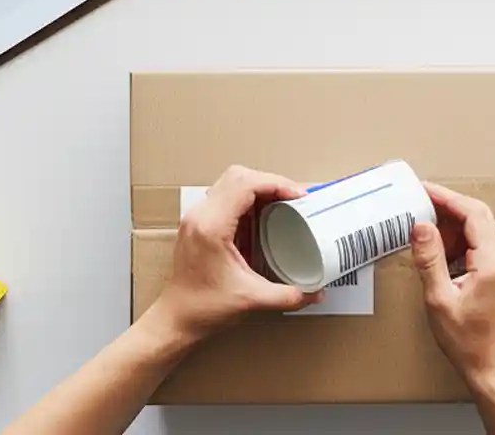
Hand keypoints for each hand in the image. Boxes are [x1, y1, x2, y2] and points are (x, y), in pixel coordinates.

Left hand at [150, 166, 321, 343]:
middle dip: (271, 182)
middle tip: (295, 198)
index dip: (277, 184)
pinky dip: (247, 198)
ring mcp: (196, 217)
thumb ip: (289, 295)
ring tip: (284, 202)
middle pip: (238, 176)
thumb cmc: (205, 308)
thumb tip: (317, 292)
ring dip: (259, 187)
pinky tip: (264, 214)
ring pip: (230, 182)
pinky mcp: (197, 223)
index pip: (245, 184)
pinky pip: (225, 196)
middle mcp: (201, 215)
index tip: (299, 196)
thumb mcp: (252, 300)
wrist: (176, 319)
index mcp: (211, 227)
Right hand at [412, 182, 494, 387]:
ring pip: (475, 228)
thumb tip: (420, 226)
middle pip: (476, 216)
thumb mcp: (439, 298)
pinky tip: (435, 249)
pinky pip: (475, 244)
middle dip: (446, 206)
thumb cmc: (466, 340)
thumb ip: (429, 259)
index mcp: (492, 261)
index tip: (423, 190)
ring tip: (421, 228)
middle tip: (418, 202)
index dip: (447, 198)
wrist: (488, 365)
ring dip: (449, 225)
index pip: (472, 214)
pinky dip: (454, 240)